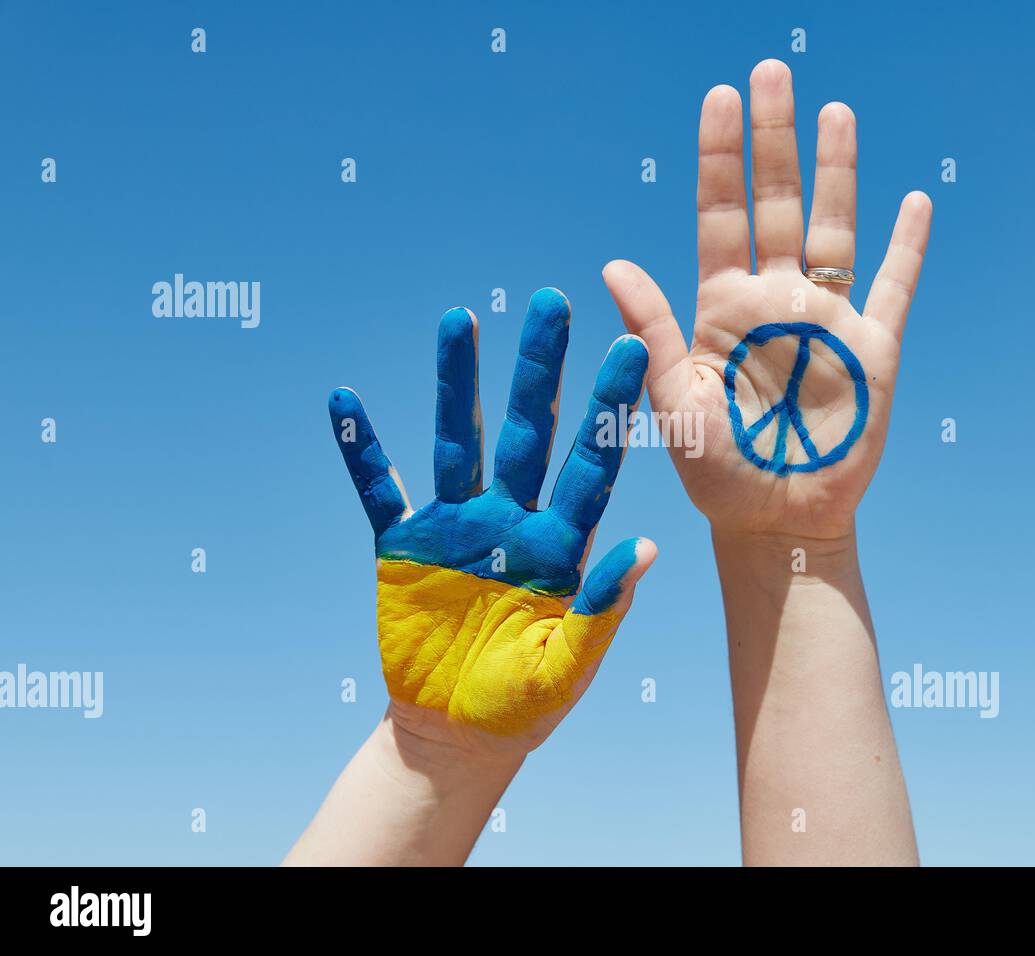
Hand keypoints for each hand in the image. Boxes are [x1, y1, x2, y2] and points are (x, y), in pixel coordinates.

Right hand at [328, 288, 654, 756]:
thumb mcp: (570, 665)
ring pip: (457, 441)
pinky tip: (344, 403)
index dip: (609, 408)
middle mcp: (511, 519)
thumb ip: (602, 608)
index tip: (631, 348)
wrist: (457, 731)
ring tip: (459, 320)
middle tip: (551, 302)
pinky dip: (360, 451)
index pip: (591, 463)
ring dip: (455, 384)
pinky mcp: (403, 545)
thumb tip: (648, 548)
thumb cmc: (526, 704)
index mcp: (561, 543)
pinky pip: (378, 489)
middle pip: (526, 431)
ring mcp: (456, 527)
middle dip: (538, 369)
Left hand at [603, 59, 932, 541]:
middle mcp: (776, 300)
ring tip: (836, 112)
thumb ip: (653, 333)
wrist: (777, 519)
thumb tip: (613, 264)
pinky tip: (914, 201)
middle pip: (778, 203)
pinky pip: (894, 287)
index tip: (719, 98)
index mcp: (722, 307)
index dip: (720, 159)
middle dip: (775, 141)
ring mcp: (828, 319)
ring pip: (836, 229)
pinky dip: (906, 247)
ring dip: (837, 172)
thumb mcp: (674, 404)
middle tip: (772, 73)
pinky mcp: (874, 350)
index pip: (720, 215)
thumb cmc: (717, 471)